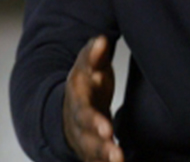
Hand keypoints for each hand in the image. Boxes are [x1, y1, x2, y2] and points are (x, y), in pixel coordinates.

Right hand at [63, 35, 122, 161]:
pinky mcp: (92, 150)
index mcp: (77, 98)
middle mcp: (77, 120)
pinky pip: (97, 160)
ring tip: (119, 160)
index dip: (93, 121)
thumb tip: (101, 40)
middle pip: (86, 136)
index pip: (82, 110)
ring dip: (104, 157)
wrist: (69, 105)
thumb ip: (93, 54)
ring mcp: (84, 137)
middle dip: (99, 144)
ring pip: (92, 151)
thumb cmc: (87, 83)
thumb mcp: (87, 65)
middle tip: (114, 151)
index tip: (108, 129)